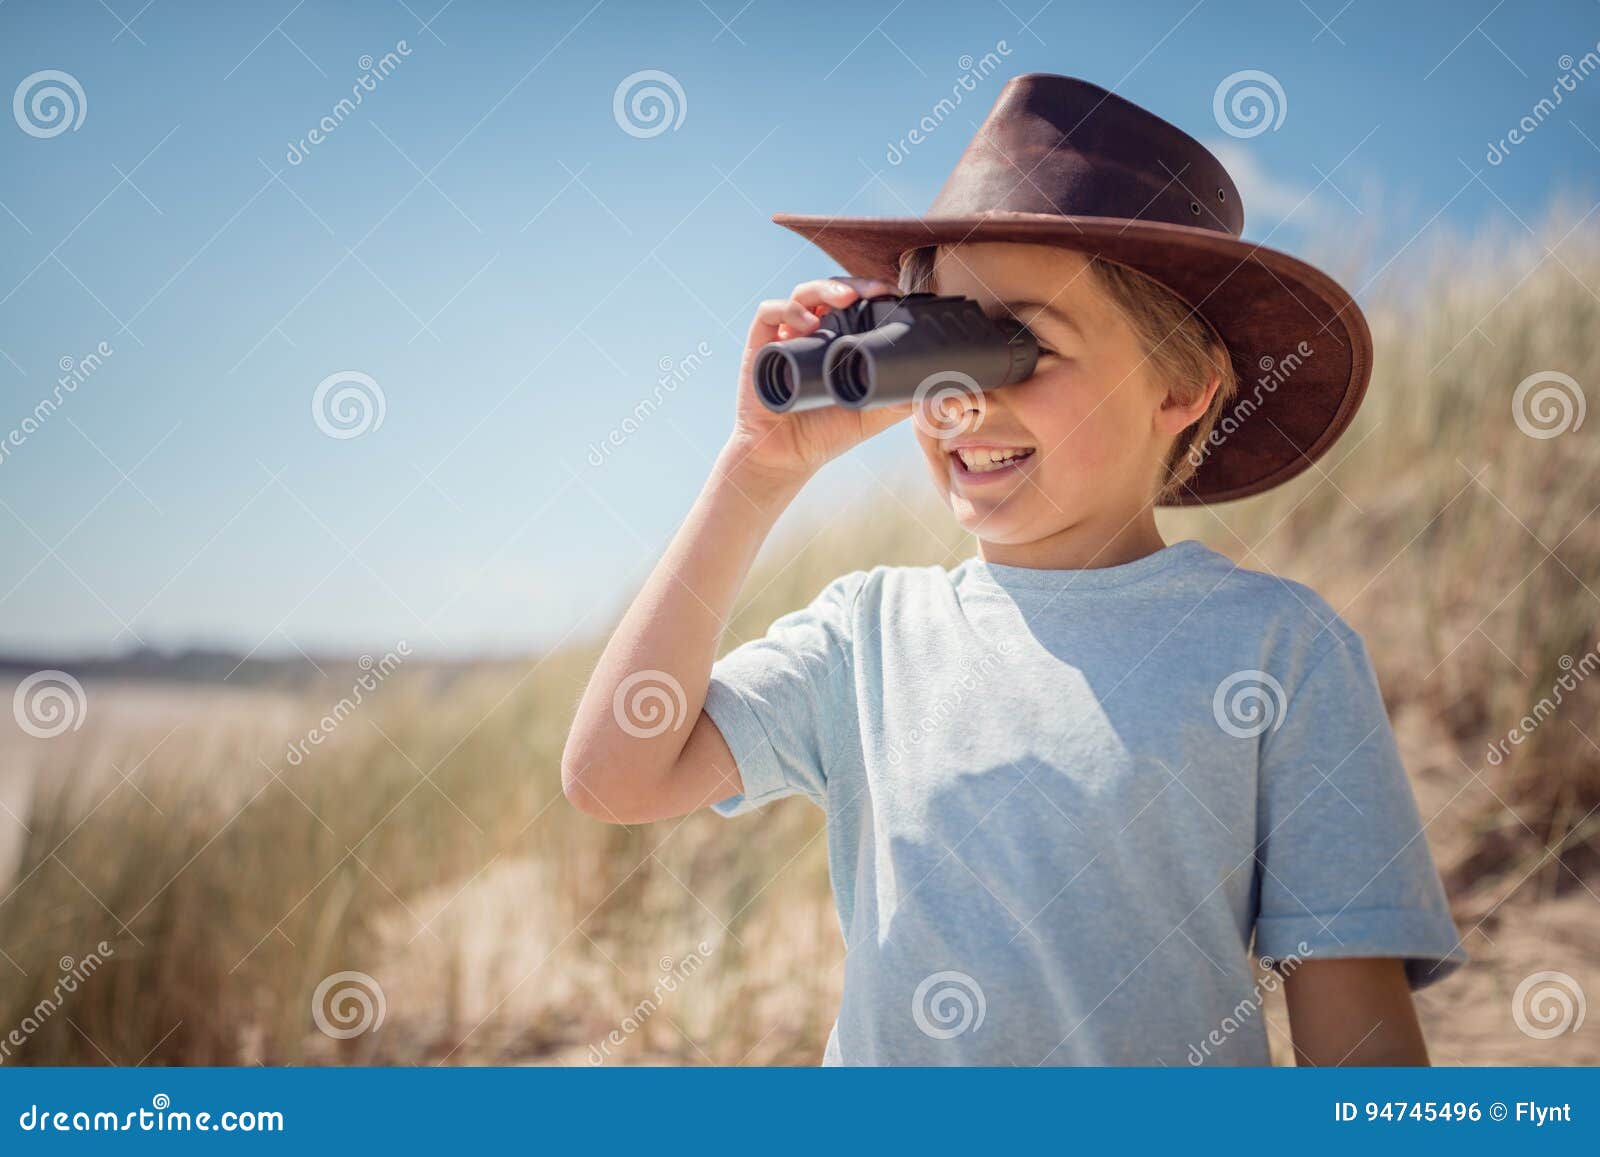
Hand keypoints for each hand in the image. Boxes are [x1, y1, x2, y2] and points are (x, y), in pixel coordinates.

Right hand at [724, 277, 915, 484]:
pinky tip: (809, 324)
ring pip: (804, 293)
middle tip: (878, 291)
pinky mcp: (761, 343)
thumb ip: (901, 396)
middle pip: (833, 289)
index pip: (858, 302)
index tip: (897, 295)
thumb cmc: (827, 432)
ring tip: (847, 298)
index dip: (876, 292)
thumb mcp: (873, 412)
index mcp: (840, 338)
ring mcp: (787, 334)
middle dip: (857, 284)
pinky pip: (769, 312)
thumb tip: (935, 383)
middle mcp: (814, 330)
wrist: (787, 456)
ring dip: (827, 288)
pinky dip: (789, 311)